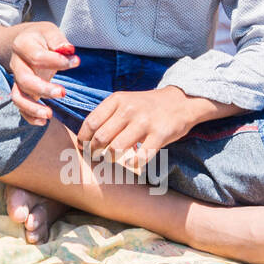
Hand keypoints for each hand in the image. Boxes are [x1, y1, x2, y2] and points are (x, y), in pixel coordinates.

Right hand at [8, 22, 78, 127]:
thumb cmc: (41, 37)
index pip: (37, 56)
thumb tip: (68, 50)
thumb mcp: (49, 31)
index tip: (76, 61)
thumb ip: (58, 40)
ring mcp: (17, 80)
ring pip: (18, 96)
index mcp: (22, 45)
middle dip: (43, 89)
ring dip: (32, 108)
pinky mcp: (21, 91)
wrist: (24, 41)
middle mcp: (16, 64)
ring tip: (49, 115)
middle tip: (63, 92)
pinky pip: (20, 107)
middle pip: (25, 80)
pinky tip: (44, 122)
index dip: (57, 61)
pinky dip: (29, 116)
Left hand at [76, 86, 195, 171]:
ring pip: (117, 148)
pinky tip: (131, 163)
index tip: (83, 147)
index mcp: (117, 100)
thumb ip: (107, 115)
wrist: (180, 100)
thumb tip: (85, 137)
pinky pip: (141, 156)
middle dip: (94, 151)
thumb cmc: (146, 106)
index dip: (83, 139)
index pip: (91, 122)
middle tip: (95, 157)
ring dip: (111, 158)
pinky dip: (133, 163)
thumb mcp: (124, 101)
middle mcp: (129, 110)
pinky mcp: (160, 134)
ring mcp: (145, 122)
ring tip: (111, 159)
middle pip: (101, 137)